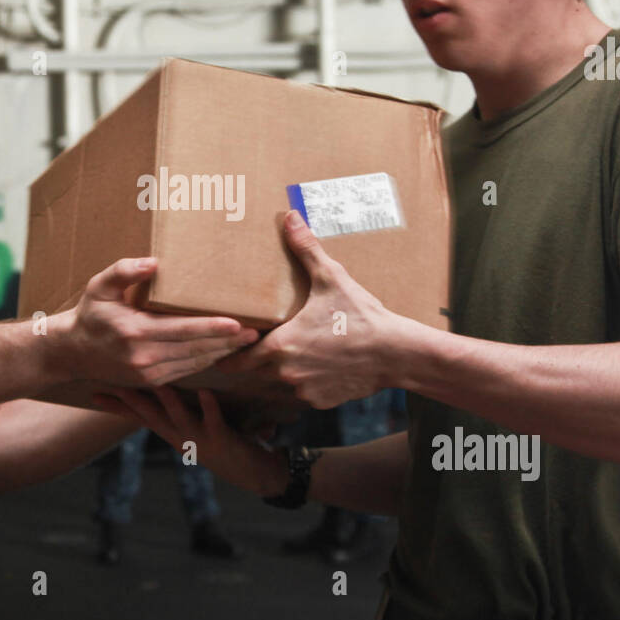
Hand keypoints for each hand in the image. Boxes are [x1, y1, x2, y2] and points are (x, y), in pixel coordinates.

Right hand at [57, 257, 258, 385]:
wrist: (72, 352)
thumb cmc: (90, 314)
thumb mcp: (100, 286)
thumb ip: (125, 271)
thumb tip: (153, 263)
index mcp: (136, 332)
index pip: (184, 331)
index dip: (213, 328)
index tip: (238, 323)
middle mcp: (144, 357)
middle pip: (196, 350)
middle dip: (228, 342)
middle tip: (256, 332)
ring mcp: (149, 374)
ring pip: (195, 363)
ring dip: (222, 354)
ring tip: (247, 342)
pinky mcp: (152, 381)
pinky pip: (186, 371)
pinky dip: (207, 362)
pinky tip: (223, 352)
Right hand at [94, 386, 288, 497]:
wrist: (253, 474)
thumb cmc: (223, 444)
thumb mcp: (194, 429)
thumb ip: (179, 410)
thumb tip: (162, 386)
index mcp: (172, 433)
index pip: (138, 416)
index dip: (116, 406)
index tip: (92, 393)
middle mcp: (181, 437)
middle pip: (151, 416)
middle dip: (131, 400)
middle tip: (112, 383)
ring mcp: (200, 439)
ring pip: (179, 417)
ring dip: (168, 401)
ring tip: (157, 383)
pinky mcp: (222, 439)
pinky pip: (214, 420)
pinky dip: (210, 406)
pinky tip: (207, 392)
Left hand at [218, 211, 406, 407]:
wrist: (395, 353)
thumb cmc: (360, 316)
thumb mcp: (331, 278)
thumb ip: (306, 249)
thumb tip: (290, 217)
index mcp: (280, 346)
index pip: (239, 359)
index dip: (231, 355)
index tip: (224, 352)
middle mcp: (286, 373)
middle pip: (258, 372)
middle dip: (258, 361)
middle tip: (260, 346)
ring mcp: (304, 390)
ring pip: (282, 384)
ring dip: (284, 372)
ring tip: (295, 354)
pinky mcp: (323, 401)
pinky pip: (306, 393)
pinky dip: (309, 382)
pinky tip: (321, 366)